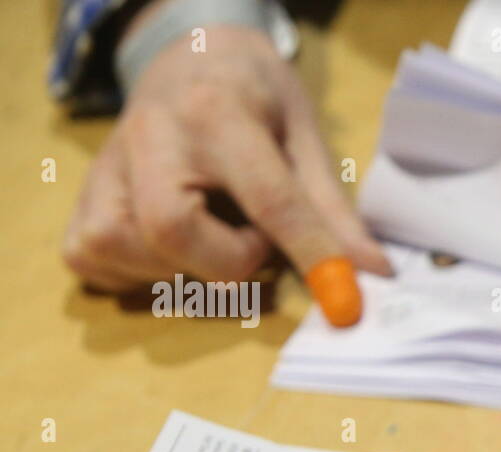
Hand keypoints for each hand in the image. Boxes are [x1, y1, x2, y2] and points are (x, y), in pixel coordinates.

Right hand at [63, 22, 390, 291]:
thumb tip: (372, 273)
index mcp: (219, 114)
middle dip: (224, 262)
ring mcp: (107, 164)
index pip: (268, 199)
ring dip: (176, 270)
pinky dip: (131, 273)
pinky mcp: (83, 192)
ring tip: (211, 240)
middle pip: (170, 228)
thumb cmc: (255, 100)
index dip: (310, 255)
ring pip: (117, 247)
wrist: (194, 53)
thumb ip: (332, 211)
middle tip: (253, 243)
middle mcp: (152, 136)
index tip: (343, 303)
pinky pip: (89, 255)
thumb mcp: (305, 139)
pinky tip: (169, 254)